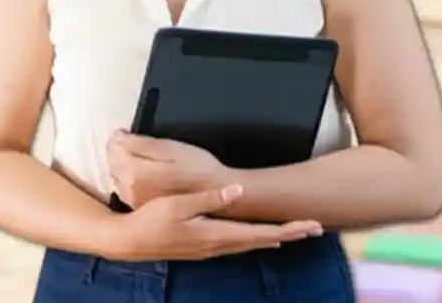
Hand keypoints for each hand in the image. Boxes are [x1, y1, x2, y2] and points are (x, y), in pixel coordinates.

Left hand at [107, 131, 229, 209]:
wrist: (216, 194)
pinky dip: (127, 177)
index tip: (125, 132)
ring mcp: (134, 200)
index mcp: (135, 172)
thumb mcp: (171, 148)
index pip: (113, 148)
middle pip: (112, 162)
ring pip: (116, 175)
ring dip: (121, 163)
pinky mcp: (140, 207)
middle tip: (128, 140)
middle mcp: (129, 189)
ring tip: (135, 155)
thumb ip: (141, 144)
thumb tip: (118, 137)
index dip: (117, 137)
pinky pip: (125, 188)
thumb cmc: (197, 168)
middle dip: (117, 149)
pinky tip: (140, 173)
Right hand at [113, 184, 322, 261]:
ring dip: (271, 238)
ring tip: (290, 233)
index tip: (311, 226)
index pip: (261, 234)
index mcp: (216, 234)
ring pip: (248, 244)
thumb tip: (238, 191)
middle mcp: (217, 245)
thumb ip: (209, 199)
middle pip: (260, 241)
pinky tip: (253, 238)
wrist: (129, 242)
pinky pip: (236, 244)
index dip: (287, 230)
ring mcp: (209, 249)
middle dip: (287, 235)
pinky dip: (252, 240)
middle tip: (312, 229)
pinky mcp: (201, 248)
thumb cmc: (150, 221)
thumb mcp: (177, 205)